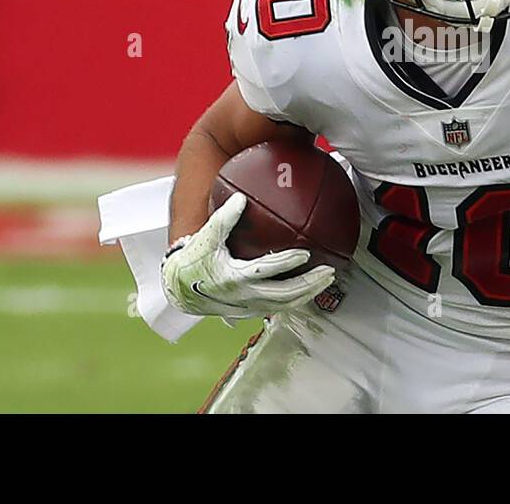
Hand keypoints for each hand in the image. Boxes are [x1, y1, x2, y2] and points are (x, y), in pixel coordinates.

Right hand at [161, 192, 334, 319]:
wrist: (180, 289)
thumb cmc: (193, 261)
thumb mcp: (206, 238)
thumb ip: (224, 218)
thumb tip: (241, 198)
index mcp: (234, 277)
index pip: (267, 270)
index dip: (287, 262)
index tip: (305, 253)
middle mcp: (244, 296)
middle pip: (284, 295)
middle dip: (309, 285)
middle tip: (329, 272)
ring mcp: (249, 307)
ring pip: (285, 305)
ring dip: (308, 294)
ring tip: (326, 281)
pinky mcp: (250, 311)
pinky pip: (278, 307)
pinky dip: (296, 299)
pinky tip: (309, 288)